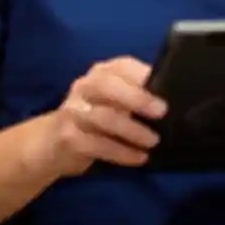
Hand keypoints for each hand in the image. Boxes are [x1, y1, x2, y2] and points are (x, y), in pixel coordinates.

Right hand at [30, 56, 167, 177]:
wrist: (52, 143)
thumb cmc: (95, 119)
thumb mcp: (113, 102)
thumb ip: (137, 96)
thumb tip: (173, 103)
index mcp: (101, 73)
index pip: (121, 66)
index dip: (141, 75)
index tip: (165, 88)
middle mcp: (84, 87)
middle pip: (106, 86)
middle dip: (135, 97)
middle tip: (161, 112)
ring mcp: (73, 112)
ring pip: (102, 117)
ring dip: (131, 130)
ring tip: (153, 141)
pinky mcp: (68, 137)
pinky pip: (96, 144)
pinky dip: (121, 152)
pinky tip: (139, 158)